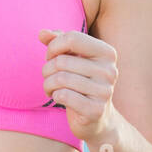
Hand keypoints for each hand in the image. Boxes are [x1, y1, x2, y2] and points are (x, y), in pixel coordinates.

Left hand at [39, 28, 117, 142]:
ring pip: (60, 79)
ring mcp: (105, 91)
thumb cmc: (80, 82)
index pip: (72, 38)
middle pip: (61, 61)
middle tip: (49, 77)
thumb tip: (42, 33)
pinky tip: (59, 98)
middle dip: (47, 69)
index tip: (52, 57)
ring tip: (52, 88)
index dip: (54, 47)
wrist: (97, 118)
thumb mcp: (71, 59)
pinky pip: (63, 95)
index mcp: (107, 53)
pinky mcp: (95, 110)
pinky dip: (55, 96)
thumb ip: (57, 42)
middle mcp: (110, 70)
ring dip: (48, 84)